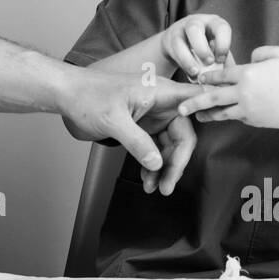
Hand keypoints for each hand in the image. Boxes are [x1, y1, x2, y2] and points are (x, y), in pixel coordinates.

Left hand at [60, 67, 211, 180]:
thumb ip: (136, 141)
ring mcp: (154, 115)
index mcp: (161, 91)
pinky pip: (156, 148)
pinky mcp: (144, 126)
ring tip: (155, 188)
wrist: (67, 95)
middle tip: (167, 186)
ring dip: (164, 168)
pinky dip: (153, 164)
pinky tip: (147, 179)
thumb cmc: (88, 96)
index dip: (209, 114)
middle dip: (176, 162)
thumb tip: (157, 164)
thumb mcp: (113, 119)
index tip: (211, 133)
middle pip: (183, 134)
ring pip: (170, 145)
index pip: (196, 101)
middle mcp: (162, 102)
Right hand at [160, 14, 232, 79]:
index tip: (221, 60)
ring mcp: (180, 29)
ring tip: (196, 72)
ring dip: (188, 58)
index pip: (221, 28)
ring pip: (179, 41)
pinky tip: (190, 74)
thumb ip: (224, 63)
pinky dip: (183, 63)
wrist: (183, 44)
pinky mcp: (170, 39)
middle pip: (195, 29)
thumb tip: (229, 78)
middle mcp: (197, 22)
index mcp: (214, 23)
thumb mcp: (218, 51)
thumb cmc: (207, 48)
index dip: (222, 44)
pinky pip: (174, 51)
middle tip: (208, 63)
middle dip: (201, 48)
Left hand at [180, 45, 278, 129]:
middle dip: (195, 102)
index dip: (208, 76)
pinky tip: (223, 116)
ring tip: (196, 116)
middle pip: (212, 97)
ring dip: (208, 114)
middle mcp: (244, 92)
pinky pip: (238, 117)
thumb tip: (249, 59)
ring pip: (222, 112)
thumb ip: (259, 52)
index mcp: (248, 73)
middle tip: (181, 108)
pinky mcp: (255, 120)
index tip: (199, 77)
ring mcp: (249, 109)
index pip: (221, 75)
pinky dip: (230, 116)